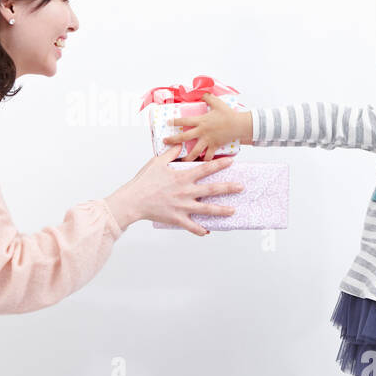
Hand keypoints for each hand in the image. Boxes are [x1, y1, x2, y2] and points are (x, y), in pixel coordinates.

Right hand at [104, 146, 244, 236]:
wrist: (133, 200)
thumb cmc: (143, 181)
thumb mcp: (157, 162)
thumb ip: (171, 153)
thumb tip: (180, 144)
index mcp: (182, 177)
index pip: (206, 169)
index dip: (220, 164)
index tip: (232, 162)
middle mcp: (186, 192)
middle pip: (212, 189)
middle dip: (229, 188)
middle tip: (242, 187)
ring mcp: (183, 206)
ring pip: (207, 209)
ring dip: (222, 210)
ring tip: (233, 210)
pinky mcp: (177, 219)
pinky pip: (192, 226)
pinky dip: (200, 230)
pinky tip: (208, 231)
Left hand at [163, 92, 247, 160]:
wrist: (239, 125)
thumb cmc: (228, 114)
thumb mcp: (217, 103)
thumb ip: (207, 97)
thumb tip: (201, 91)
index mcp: (201, 121)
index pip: (184, 121)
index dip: (175, 121)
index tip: (167, 122)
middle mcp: (202, 131)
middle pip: (184, 137)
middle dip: (173, 140)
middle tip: (165, 141)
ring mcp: (208, 140)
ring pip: (195, 151)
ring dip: (187, 156)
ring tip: (181, 160)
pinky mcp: (215, 146)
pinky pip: (208, 156)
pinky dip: (204, 160)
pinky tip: (200, 164)